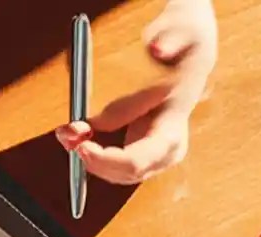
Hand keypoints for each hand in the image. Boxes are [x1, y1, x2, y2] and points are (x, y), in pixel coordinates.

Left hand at [55, 0, 217, 184]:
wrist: (193, 53)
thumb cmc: (184, 43)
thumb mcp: (174, 38)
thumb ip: (163, 46)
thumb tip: (156, 49)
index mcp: (175, 124)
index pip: (137, 160)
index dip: (105, 159)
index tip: (80, 144)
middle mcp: (171, 148)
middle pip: (126, 173)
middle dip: (92, 159)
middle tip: (67, 135)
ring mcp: (161, 155)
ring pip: (119, 174)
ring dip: (90, 158)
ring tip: (70, 132)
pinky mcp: (149, 154)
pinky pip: (118, 167)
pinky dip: (95, 156)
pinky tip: (81, 136)